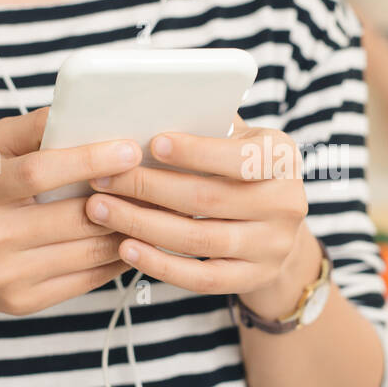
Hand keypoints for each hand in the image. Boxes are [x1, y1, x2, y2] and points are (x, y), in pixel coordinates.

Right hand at [0, 107, 142, 322]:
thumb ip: (30, 129)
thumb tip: (81, 109)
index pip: (41, 172)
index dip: (89, 160)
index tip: (130, 149)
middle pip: (75, 216)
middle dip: (124, 197)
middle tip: (160, 180)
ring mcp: (7, 274)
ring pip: (89, 250)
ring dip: (130, 229)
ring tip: (156, 208)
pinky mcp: (23, 302)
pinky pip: (86, 279)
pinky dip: (117, 258)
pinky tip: (134, 240)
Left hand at [82, 117, 311, 307]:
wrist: (280, 231)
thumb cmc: (244, 173)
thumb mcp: (240, 141)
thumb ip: (209, 126)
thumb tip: (152, 108)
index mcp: (283, 159)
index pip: (240, 156)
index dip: (196, 151)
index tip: (153, 144)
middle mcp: (286, 203)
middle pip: (209, 198)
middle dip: (148, 187)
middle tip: (104, 178)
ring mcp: (272, 246)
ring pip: (198, 238)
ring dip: (142, 224)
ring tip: (101, 210)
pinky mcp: (253, 278)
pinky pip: (201, 278)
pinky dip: (160, 263)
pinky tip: (127, 248)